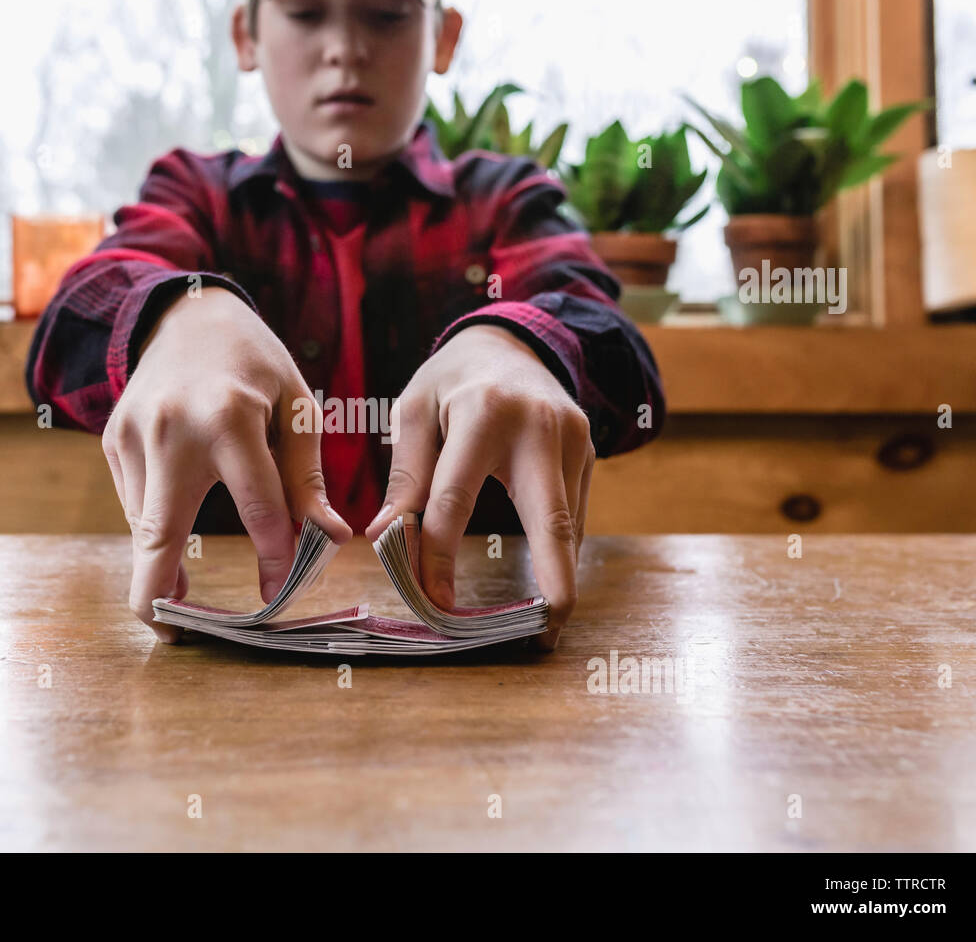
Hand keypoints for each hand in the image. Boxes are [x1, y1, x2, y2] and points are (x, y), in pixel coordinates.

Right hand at [103, 286, 351, 640]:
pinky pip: (136, 502)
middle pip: (158, 535)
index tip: (281, 594)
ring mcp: (132, 436)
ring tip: (185, 585)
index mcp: (230, 417)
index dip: (275, 561)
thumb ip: (307, 477)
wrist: (185, 314)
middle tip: (172, 635)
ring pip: (146, 525)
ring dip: (166, 558)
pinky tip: (177, 511)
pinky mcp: (111, 441)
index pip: (258, 510)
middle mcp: (171, 430)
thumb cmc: (254, 364)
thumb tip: (328, 537)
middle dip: (159, 594)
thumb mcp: (296, 407)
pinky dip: (158, 521)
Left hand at [365, 324, 593, 649]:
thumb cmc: (452, 379)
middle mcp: (541, 426)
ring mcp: (574, 438)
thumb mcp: (415, 411)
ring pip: (568, 522)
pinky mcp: (588, 450)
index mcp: (485, 412)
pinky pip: (572, 510)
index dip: (441, 555)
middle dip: (553, 581)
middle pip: (551, 519)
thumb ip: (407, 473)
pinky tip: (545, 581)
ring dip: (555, 574)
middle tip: (544, 634)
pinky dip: (557, 548)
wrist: (510, 340)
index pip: (457, 499)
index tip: (431, 599)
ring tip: (539, 624)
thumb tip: (386, 535)